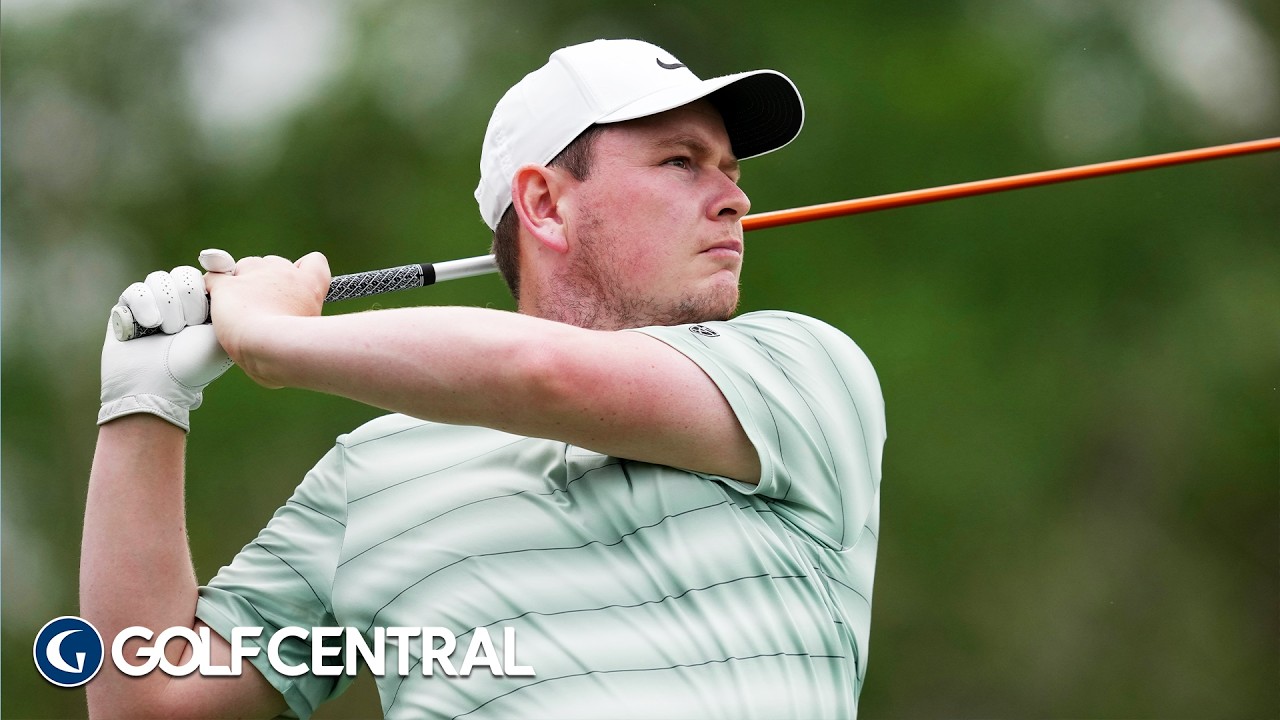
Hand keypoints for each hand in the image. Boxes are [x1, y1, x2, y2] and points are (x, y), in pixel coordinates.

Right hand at [98, 252, 236, 431]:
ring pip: (159, 280)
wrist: (157, 385)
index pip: (208, 274)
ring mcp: (153, 304)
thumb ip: (227, 302)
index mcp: (206, 306)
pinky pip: (135, 290)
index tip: (219, 276)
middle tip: (188, 326)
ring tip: (168, 331)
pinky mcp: (127, 308)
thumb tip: (226, 272)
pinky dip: (144, 307)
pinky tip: (148, 326)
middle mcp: (180, 303)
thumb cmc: (193, 364)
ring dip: (166, 306)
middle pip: (183, 274)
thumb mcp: (221, 333)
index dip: (212, 272)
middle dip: (187, 299)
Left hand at [204, 252, 330, 377]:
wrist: (274, 347)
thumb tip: (292, 332)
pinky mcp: (227, 286)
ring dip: (241, 283)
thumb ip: (301, 324)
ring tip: (240, 313)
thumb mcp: (309, 333)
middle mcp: (285, 274)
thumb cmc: (295, 350)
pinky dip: (212, 287)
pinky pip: (214, 277)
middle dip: (266, 281)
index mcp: (310, 286)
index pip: (314, 262)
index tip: (294, 288)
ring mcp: (254, 276)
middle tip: (262, 309)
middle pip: (273, 264)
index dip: (302, 271)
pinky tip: (214, 303)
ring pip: (245, 267)